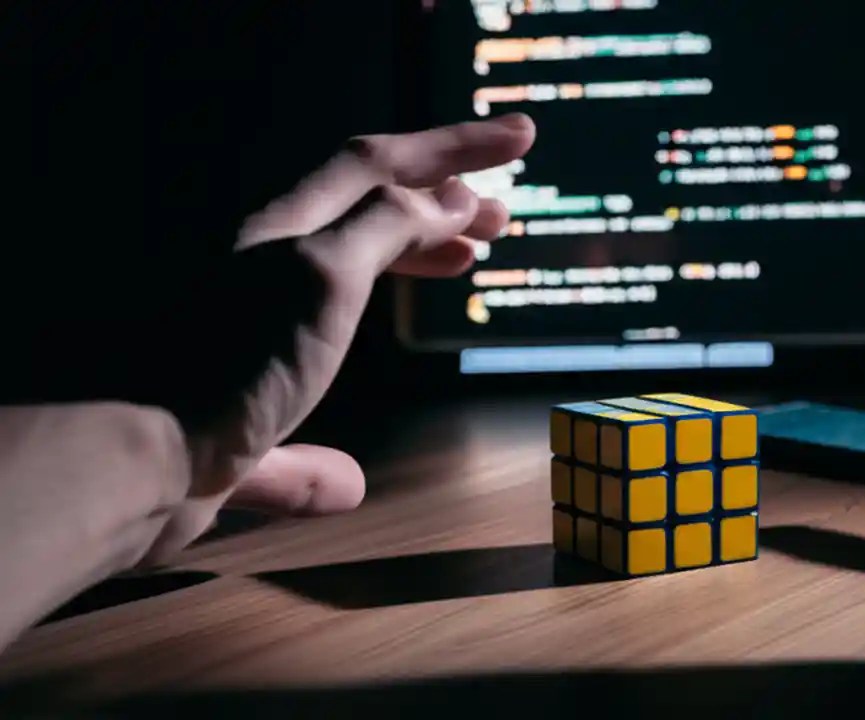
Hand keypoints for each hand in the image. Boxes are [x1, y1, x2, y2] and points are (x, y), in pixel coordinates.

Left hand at [141, 113, 535, 563]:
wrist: (135, 462)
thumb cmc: (231, 360)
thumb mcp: (323, 273)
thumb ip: (386, 229)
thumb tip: (450, 199)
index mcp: (285, 230)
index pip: (380, 163)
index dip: (455, 145)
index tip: (521, 137)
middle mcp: (267, 270)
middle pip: (366, 214)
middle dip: (438, 202)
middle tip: (501, 212)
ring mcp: (254, 335)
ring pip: (347, 284)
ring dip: (411, 262)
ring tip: (465, 263)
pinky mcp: (243, 407)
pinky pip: (305, 394)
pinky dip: (341, 422)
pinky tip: (356, 475)